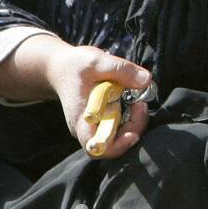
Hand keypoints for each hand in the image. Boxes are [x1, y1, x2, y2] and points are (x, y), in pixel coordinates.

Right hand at [45, 44, 151, 159]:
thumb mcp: (96, 61)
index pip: (96, 148)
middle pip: (114, 145)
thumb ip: (121, 69)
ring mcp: (96, 126)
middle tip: (141, 104)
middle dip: (134, 127)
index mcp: (81, 119)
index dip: (116, 146)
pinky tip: (134, 100)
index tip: (132, 133)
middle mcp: (88, 128)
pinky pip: (122, 127)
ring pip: (121, 137)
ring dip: (136, 122)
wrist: (61, 68)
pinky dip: (133, 117)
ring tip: (138, 99)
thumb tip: (145, 80)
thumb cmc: (74, 66)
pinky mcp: (104, 121)